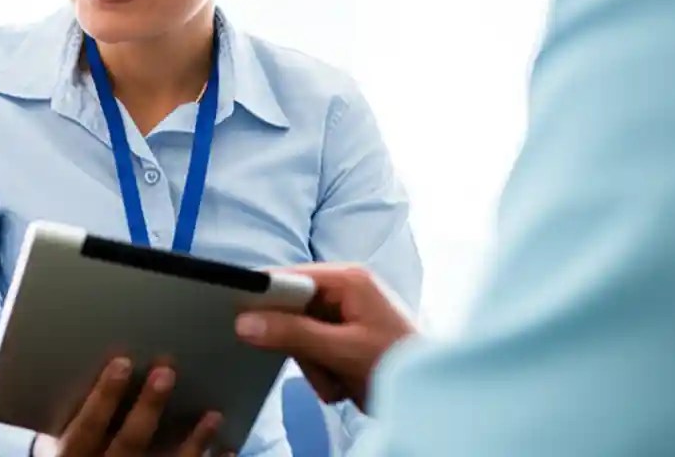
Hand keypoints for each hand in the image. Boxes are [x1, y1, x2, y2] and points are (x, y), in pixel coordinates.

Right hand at [32, 358, 225, 456]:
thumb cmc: (78, 446)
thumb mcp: (65, 432)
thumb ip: (73, 407)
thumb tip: (91, 353)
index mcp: (72, 452)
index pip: (87, 427)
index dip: (104, 396)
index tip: (123, 363)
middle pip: (128, 442)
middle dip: (148, 407)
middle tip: (166, 372)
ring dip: (192, 441)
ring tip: (212, 414)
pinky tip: (225, 449)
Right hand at [234, 264, 415, 411]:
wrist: (435, 398)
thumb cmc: (399, 364)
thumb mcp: (341, 350)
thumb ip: (293, 334)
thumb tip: (246, 323)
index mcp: (348, 279)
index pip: (289, 276)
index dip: (264, 296)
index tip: (240, 316)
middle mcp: (346, 290)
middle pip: (291, 309)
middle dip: (301, 345)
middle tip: (320, 365)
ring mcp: (346, 314)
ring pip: (300, 335)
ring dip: (314, 364)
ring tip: (339, 378)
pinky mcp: (346, 336)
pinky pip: (314, 349)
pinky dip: (323, 370)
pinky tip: (344, 380)